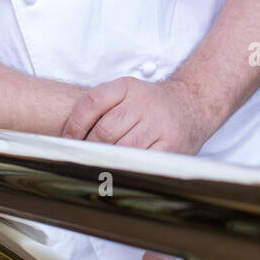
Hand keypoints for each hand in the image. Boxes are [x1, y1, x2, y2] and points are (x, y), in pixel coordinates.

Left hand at [60, 73, 213, 154]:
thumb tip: (70, 137)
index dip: (75, 124)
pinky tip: (118, 173)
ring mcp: (158, 124)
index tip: (67, 141)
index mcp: (128, 86)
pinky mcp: (170, 145)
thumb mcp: (128, 92)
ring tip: (96, 168)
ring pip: (121, 148)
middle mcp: (143, 102)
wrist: (193, 104)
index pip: (93, 101)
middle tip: (79, 159)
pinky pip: (141, 161)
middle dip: (89, 148)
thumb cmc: (151, 104)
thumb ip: (103, 107)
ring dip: (105, 161)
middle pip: (105, 129)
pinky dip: (126, 169)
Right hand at [61, 73, 215, 259]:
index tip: (96, 197)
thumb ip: (166, 213)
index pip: (135, 169)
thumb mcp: (181, 175)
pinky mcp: (126, 84)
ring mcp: (141, 99)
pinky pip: (94, 100)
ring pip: (102, 127)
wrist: (191, 102)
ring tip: (75, 162)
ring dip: (83, 147)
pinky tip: (72, 136)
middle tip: (81, 181)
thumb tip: (150, 258)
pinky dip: (78, 120)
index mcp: (171, 146)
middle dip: (95, 166)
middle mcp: (157, 121)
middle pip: (114, 147)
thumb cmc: (180, 141)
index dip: (111, 184)